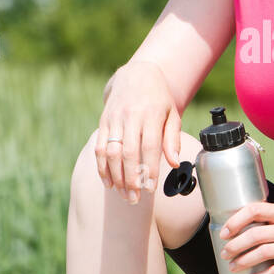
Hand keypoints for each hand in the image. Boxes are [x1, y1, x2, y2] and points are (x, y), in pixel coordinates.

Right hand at [95, 60, 180, 203]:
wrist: (136, 74)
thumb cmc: (159, 98)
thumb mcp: (172, 114)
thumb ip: (172, 138)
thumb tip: (174, 162)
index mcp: (151, 115)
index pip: (150, 147)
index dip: (150, 169)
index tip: (151, 188)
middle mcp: (131, 116)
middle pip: (129, 153)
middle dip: (131, 179)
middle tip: (135, 199)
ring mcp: (115, 119)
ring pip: (111, 152)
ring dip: (116, 176)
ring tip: (123, 194)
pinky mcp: (103, 121)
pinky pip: (99, 146)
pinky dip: (101, 167)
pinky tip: (108, 182)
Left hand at [218, 202, 273, 273]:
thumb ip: (270, 218)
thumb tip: (239, 225)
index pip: (255, 210)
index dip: (235, 221)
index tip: (224, 232)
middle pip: (255, 235)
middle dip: (235, 245)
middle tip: (225, 253)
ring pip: (262, 254)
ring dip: (243, 261)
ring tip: (233, 266)